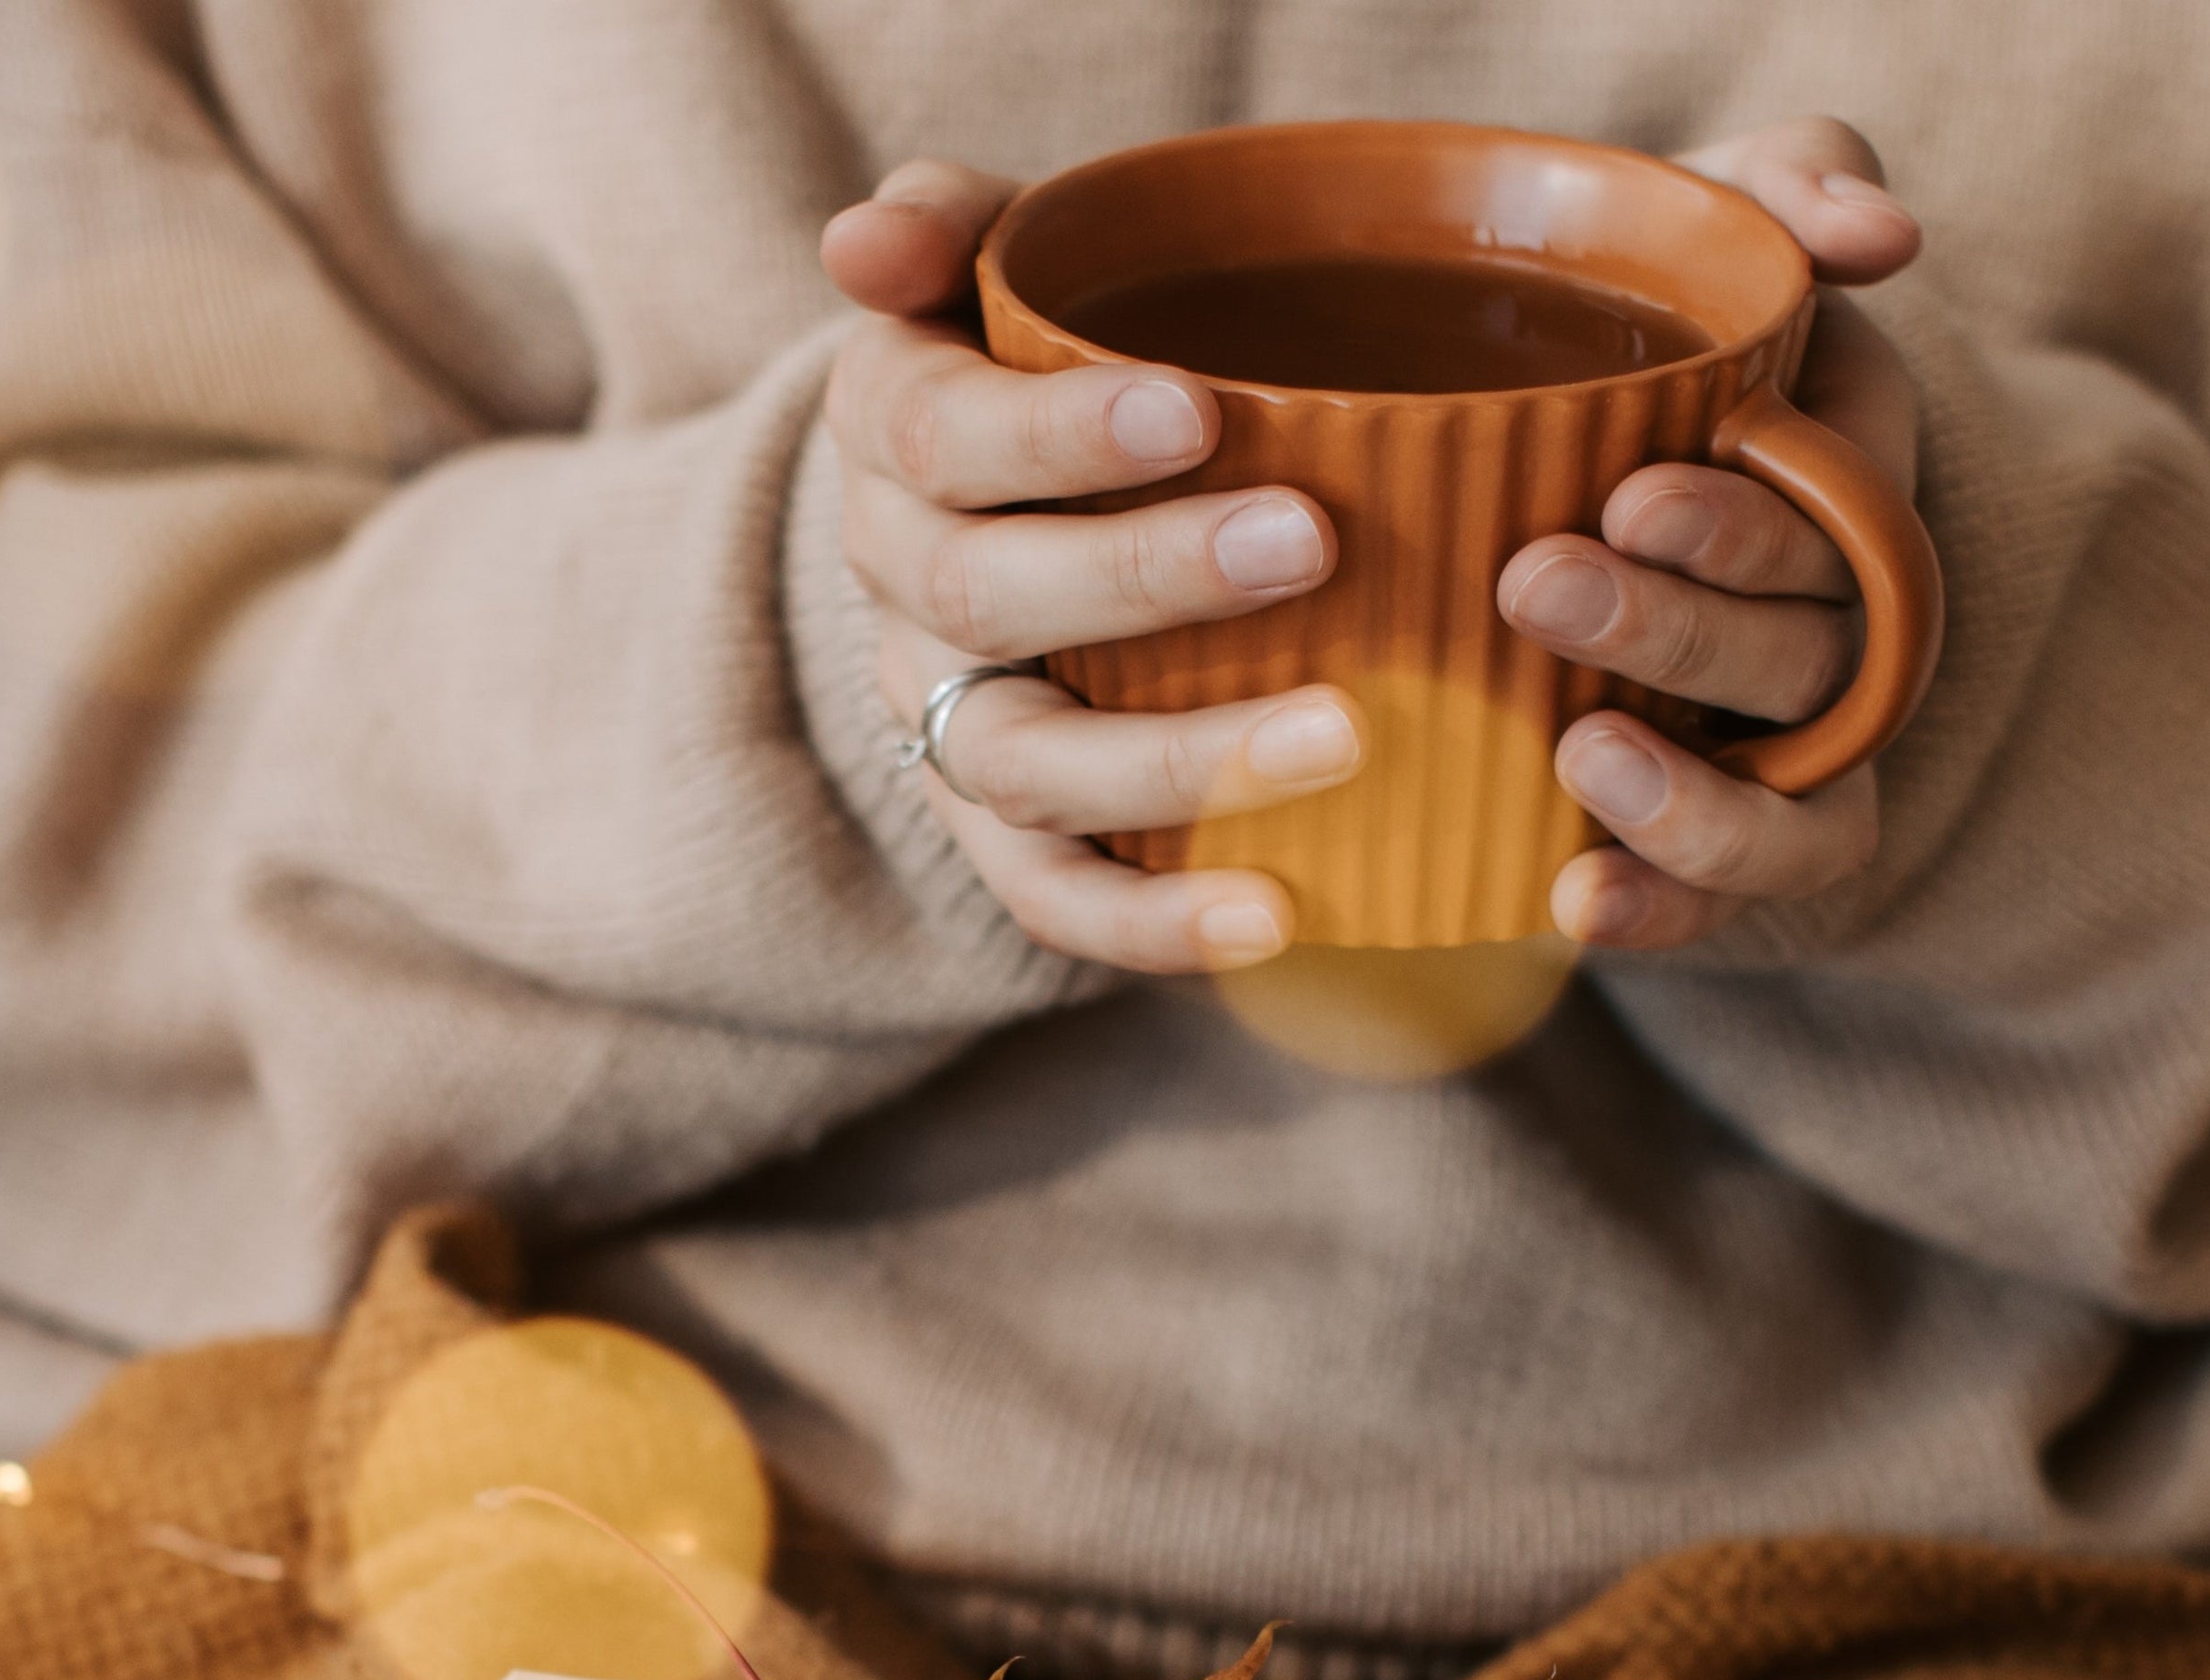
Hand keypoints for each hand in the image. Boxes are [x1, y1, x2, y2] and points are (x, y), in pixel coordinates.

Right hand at [823, 163, 1359, 973]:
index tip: (1196, 411)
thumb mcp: (992, 264)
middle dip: (1146, 577)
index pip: (940, 439)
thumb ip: (949, 226)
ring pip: (1025, 763)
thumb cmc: (1039, 360)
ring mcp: (946, 720)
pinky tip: (1278, 914)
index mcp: (894, 437)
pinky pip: (1055, 899)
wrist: (998, 506)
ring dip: (1179, 764)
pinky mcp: (1004, 832)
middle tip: (1311, 543)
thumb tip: (864, 241)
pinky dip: (1154, 924)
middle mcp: (900, 588)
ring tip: (1346, 737)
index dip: (1059, 435)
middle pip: (986, 600)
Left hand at [1510, 118, 1924, 949]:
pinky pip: (1735, 903)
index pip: (1841, 526)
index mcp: (1846, 484)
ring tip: (1575, 759)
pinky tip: (1571, 905)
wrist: (1549, 445)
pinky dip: (1667, 913)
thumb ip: (1798, 183)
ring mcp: (1785, 743)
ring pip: (1796, 806)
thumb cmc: (1649, 322)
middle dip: (1679, 631)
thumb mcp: (1720, 224)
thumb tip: (1884, 233)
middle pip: (1803, 658)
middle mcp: (1837, 625)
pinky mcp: (1716, 836)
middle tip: (1536, 583)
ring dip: (1697, 804)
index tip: (1632, 495)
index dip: (1747, 527)